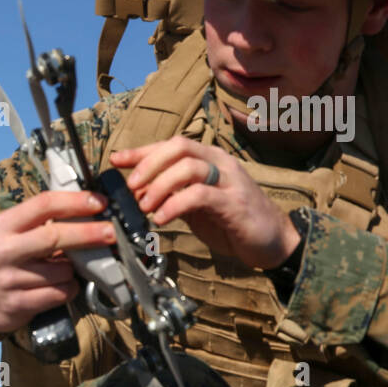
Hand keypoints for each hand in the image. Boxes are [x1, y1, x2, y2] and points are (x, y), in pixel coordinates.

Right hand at [0, 190, 115, 354]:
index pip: (43, 204)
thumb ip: (40, 219)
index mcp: (4, 226)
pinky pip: (58, 294)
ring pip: (62, 272)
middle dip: (88, 234)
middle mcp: (4, 251)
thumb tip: (87, 208)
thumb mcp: (9, 230)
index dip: (75, 201)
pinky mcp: (16, 305)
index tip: (98, 201)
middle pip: (54, 237)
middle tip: (111, 232)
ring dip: (74, 270)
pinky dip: (67, 289)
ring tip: (66, 268)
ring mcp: (9, 280)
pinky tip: (60, 285)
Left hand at [108, 140, 299, 269]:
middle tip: (131, 187)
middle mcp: (220, 163)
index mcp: (208, 159)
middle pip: (179, 147)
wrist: (271, 241)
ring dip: (159, 186)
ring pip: (189, 167)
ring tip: (145, 206)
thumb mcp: (194, 204)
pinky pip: (199, 195)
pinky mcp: (235, 203)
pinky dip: (174, 205)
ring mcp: (230, 181)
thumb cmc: (230, 220)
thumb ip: (172, 193)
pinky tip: (161, 218)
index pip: (170, 145)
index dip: (141, 151)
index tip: (116, 159)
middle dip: (148, 164)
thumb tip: (138, 190)